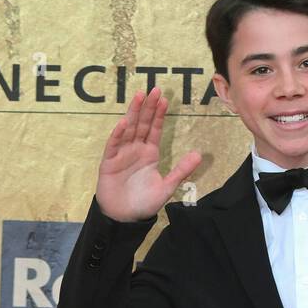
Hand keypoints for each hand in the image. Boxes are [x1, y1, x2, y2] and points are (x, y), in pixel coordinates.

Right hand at [96, 86, 201, 222]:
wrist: (125, 218)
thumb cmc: (144, 203)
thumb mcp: (167, 187)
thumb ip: (181, 170)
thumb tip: (198, 154)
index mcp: (150, 153)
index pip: (155, 129)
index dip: (159, 114)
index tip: (164, 99)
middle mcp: (136, 149)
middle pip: (143, 124)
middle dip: (148, 107)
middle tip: (154, 90)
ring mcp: (122, 154)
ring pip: (128, 129)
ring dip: (133, 113)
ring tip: (139, 97)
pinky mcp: (109, 162)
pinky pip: (114, 145)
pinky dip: (118, 134)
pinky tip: (124, 123)